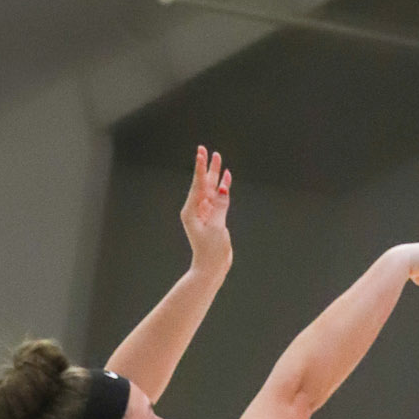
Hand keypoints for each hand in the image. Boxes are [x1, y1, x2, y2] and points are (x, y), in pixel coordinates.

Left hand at [181, 146, 232, 276]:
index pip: (198, 185)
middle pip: (203, 184)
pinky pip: (218, 199)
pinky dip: (223, 189)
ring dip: (216, 176)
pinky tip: (226, 178)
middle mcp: (196, 209)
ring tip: (219, 159)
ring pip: (211, 190)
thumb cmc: (211, 250)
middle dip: (207, 168)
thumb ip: (220, 206)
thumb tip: (224, 188)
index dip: (201, 168)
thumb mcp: (216, 227)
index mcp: (191, 210)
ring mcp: (205, 213)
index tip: (201, 153)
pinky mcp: (213, 218)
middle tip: (208, 150)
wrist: (211, 268)